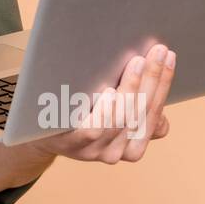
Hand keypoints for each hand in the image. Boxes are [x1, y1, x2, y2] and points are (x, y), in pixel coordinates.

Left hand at [27, 42, 174, 164]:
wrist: (36, 134)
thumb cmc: (78, 115)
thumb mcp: (110, 113)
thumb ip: (135, 110)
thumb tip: (160, 104)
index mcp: (132, 147)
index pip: (155, 115)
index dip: (163, 84)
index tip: (168, 56)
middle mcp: (116, 153)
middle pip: (141, 113)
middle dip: (153, 79)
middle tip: (157, 51)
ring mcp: (93, 150)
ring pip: (121, 120)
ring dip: (132, 88)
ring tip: (136, 62)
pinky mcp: (71, 143)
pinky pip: (94, 129)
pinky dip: (106, 110)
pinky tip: (109, 91)